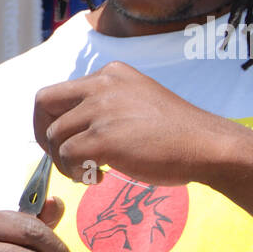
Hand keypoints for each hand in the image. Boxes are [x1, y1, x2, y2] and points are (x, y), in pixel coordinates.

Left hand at [33, 61, 238, 186]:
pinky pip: (67, 156)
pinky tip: (98, 177)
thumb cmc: (176, 133)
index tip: (64, 141)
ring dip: (64, 161)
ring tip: (89, 172)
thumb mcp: (136, 102)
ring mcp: (103, 110)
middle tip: (62, 158)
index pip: (58, 92)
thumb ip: (105, 107)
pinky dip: (75, 172)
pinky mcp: (105, 137)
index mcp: (110, 74)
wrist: (209, 146)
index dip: (52, 120)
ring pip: (55, 135)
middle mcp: (103, 84)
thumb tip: (71, 129)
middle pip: (43, 103)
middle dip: (44, 135)